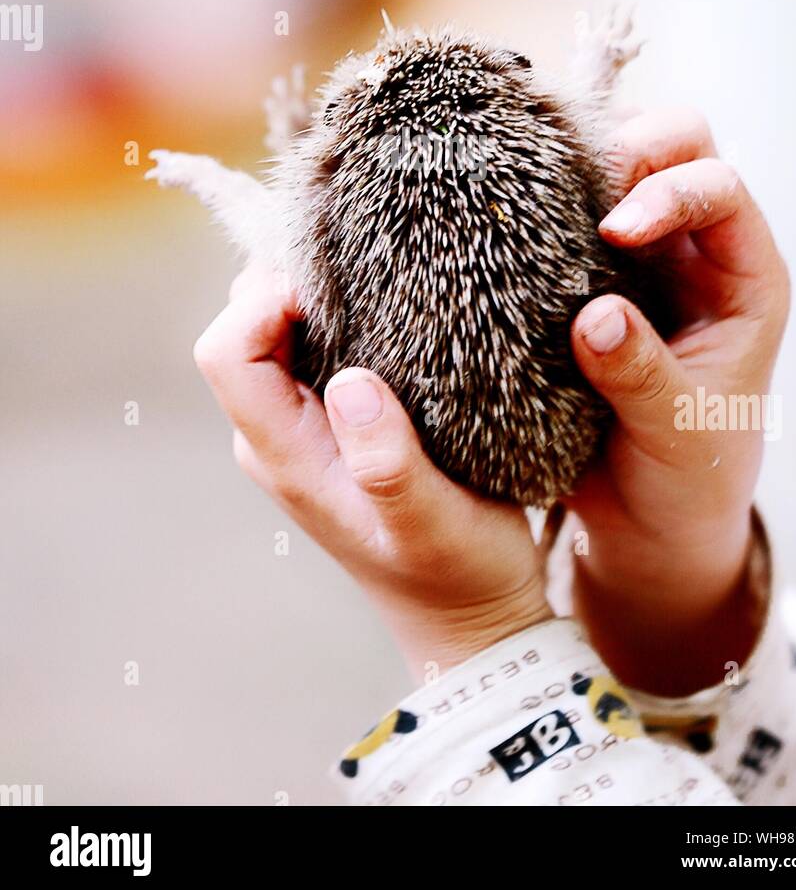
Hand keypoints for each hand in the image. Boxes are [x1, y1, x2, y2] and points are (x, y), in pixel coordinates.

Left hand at [192, 268, 550, 681]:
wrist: (473, 621)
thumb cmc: (458, 574)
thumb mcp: (433, 522)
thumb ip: (387, 463)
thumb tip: (351, 384)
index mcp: (284, 454)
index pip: (228, 351)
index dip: (266, 300)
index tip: (340, 283)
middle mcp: (276, 436)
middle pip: (242, 326)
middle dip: (288, 283)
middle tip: (365, 267)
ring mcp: (301, 429)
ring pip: (275, 331)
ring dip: (314, 296)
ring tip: (380, 280)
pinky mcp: (334, 424)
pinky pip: (311, 347)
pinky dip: (338, 315)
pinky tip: (391, 308)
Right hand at [568, 108, 789, 694]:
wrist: (649, 518)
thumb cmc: (690, 477)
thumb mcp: (679, 433)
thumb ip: (644, 376)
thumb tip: (596, 317)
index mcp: (744, 276)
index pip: (719, 189)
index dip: (669, 190)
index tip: (615, 230)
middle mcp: (693, 248)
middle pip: (673, 143)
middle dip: (622, 146)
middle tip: (564, 186)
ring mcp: (636, 253)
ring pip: (610, 161)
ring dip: (570, 164)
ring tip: (522, 193)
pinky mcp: (581, 271)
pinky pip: (559, 209)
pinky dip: (531, 202)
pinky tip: (494, 220)